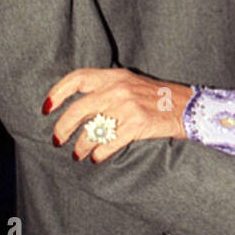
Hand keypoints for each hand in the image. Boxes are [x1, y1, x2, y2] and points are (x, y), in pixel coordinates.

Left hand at [43, 68, 192, 161]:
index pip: (77, 78)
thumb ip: (107, 88)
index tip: (46, 108)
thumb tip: (79, 103)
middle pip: (78, 108)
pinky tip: (96, 157)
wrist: (188, 107)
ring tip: (77, 154)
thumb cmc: (157, 97)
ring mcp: (128, 108)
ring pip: (91, 130)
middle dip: (62, 127)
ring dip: (80, 145)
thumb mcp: (131, 83)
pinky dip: (98, 153)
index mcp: (114, 76)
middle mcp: (118, 89)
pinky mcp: (137, 126)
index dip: (57, 92)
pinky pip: (109, 143)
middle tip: (57, 139)